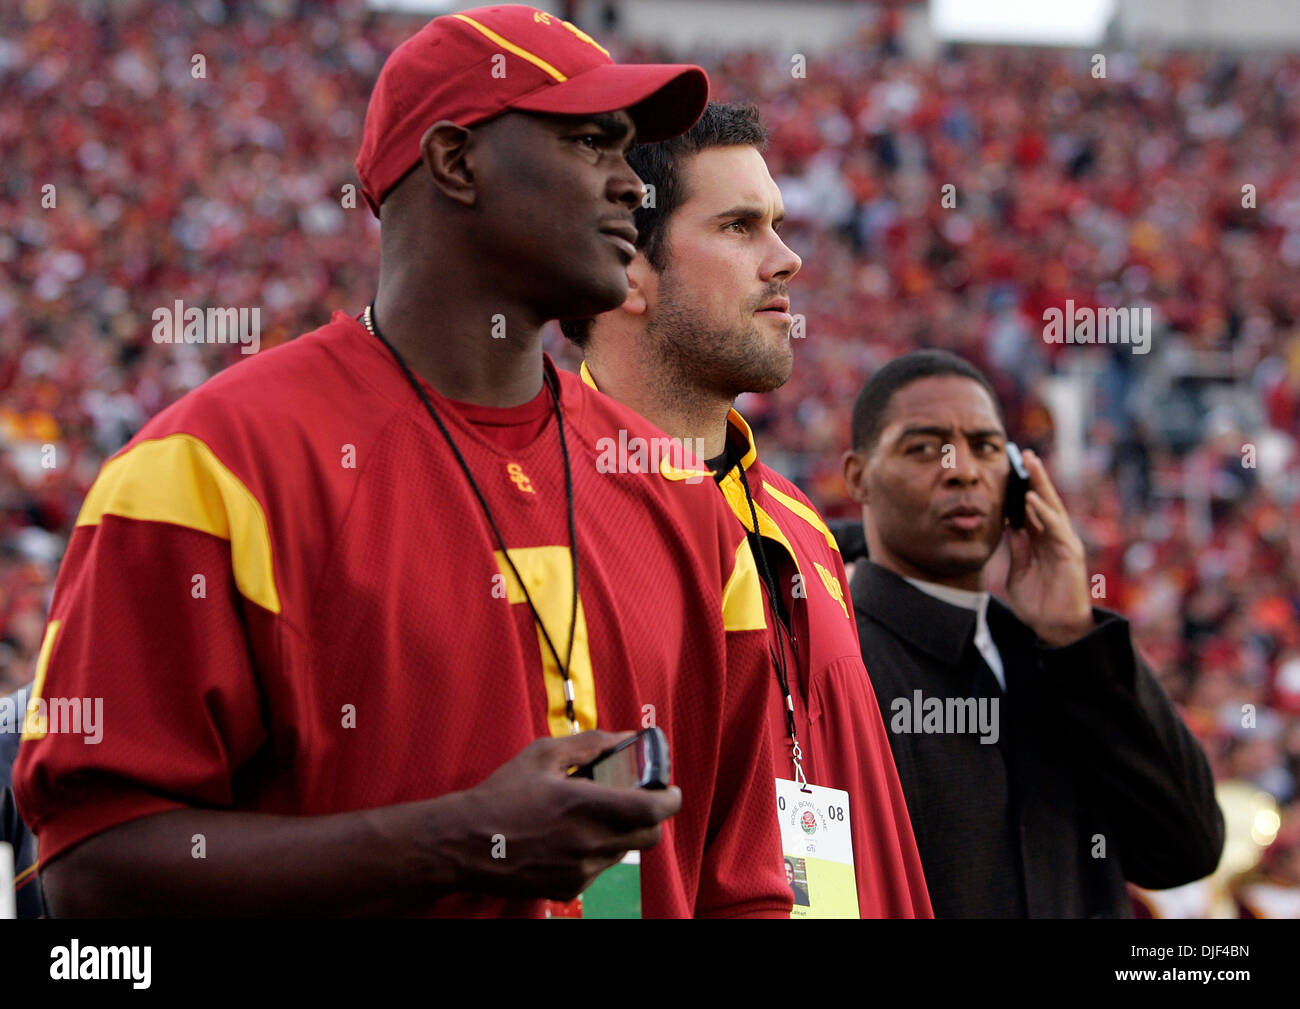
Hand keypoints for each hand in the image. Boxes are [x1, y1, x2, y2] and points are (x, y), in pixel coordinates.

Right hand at [446, 730, 681, 901]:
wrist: (464, 843)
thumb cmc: (503, 794)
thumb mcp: (543, 755)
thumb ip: (590, 744)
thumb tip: (625, 737)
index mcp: (586, 806)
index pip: (653, 810)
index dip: (670, 798)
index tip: (669, 789)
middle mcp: (590, 843)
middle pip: (649, 836)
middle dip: (652, 816)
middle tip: (639, 799)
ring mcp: (581, 870)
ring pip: (624, 852)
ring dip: (622, 833)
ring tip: (593, 815)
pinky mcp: (568, 888)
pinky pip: (599, 868)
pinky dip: (597, 851)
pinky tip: (571, 837)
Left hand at [1003, 450, 1094, 646]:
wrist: (1054, 628)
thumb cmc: (1039, 603)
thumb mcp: (1018, 571)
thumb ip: (1016, 548)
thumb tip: (1009, 525)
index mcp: (1042, 540)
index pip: (1031, 508)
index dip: (1022, 488)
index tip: (1010, 468)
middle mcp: (1055, 537)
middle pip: (1044, 501)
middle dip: (1035, 477)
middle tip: (1024, 453)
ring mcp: (1064, 544)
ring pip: (1052, 508)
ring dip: (1041, 485)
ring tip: (1030, 463)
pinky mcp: (1070, 554)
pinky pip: (1056, 529)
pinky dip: (1044, 513)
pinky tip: (1031, 499)